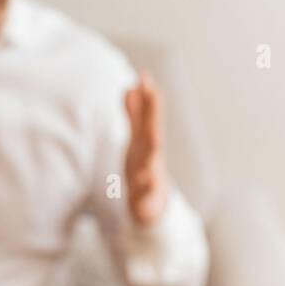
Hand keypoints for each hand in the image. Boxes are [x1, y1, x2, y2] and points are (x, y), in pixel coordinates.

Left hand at [123, 70, 168, 225]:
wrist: (153, 208)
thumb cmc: (144, 169)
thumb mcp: (137, 141)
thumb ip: (134, 115)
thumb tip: (130, 88)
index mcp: (145, 145)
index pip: (146, 118)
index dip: (147, 99)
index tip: (145, 77)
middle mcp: (150, 158)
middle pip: (151, 134)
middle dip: (151, 112)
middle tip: (151, 89)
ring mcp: (150, 180)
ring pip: (151, 163)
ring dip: (152, 148)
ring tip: (154, 132)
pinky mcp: (146, 202)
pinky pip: (147, 196)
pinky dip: (149, 189)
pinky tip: (148, 182)